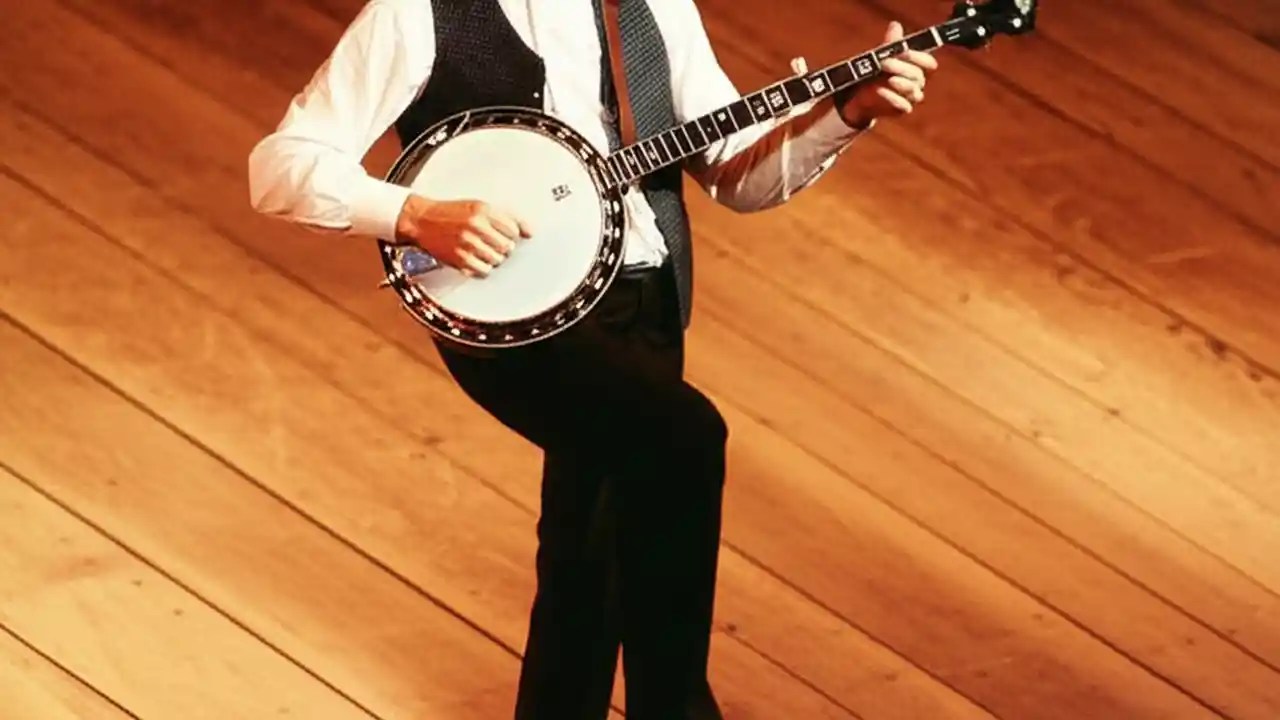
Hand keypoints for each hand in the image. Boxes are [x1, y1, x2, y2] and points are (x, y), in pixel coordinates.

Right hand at [394, 196, 531, 276]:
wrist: (421, 220)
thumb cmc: (450, 213)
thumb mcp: (477, 206)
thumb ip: (504, 217)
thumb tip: (530, 232)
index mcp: (483, 210)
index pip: (514, 229)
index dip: (512, 234)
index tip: (505, 234)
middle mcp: (476, 226)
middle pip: (508, 246)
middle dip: (504, 247)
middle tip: (493, 243)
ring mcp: (467, 244)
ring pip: (497, 260)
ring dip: (494, 258)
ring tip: (483, 251)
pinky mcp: (460, 259)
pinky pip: (484, 271)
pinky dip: (483, 268)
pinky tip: (476, 259)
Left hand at [838, 21, 938, 127]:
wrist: (861, 96)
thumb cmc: (876, 72)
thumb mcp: (881, 56)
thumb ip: (891, 43)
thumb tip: (895, 25)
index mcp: (917, 67)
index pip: (928, 63)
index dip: (917, 57)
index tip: (903, 52)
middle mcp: (918, 82)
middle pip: (917, 75)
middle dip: (901, 68)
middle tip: (884, 63)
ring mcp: (911, 97)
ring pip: (913, 90)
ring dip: (900, 83)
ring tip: (887, 79)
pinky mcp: (902, 109)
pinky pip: (903, 106)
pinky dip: (891, 98)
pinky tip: (880, 91)